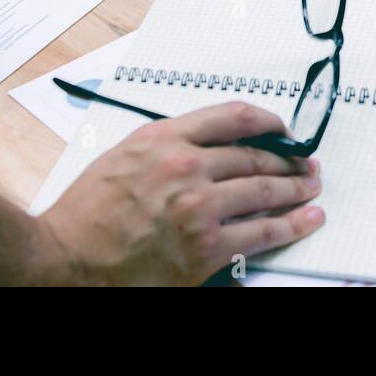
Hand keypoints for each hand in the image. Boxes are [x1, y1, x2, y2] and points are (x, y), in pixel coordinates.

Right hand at [36, 102, 323, 285]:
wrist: (63, 259)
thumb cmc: (85, 214)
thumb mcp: (123, 157)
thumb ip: (168, 145)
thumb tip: (211, 145)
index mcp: (163, 138)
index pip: (232, 116)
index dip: (267, 121)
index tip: (281, 129)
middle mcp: (185, 166)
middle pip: (255, 156)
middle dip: (288, 159)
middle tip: (304, 162)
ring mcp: (198, 208)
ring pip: (265, 191)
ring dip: (297, 188)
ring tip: (311, 187)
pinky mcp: (206, 247)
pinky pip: (262, 232)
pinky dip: (292, 224)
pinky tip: (307, 219)